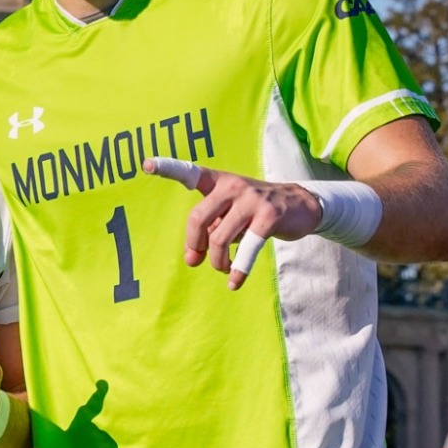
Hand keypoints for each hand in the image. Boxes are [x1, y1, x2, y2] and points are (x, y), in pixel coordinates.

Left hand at [143, 157, 322, 289]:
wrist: (301, 206)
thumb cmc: (253, 211)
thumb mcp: (227, 217)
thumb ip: (206, 233)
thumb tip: (191, 260)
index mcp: (217, 182)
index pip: (189, 172)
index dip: (167, 168)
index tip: (146, 164)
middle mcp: (232, 186)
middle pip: (197, 218)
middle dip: (194, 244)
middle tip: (198, 259)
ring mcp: (252, 199)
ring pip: (219, 238)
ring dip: (217, 260)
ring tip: (222, 268)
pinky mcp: (269, 217)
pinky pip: (247, 248)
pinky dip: (239, 269)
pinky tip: (234, 282)